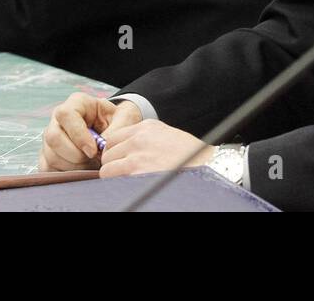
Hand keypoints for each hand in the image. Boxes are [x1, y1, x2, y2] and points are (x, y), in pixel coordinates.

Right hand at [38, 93, 141, 171]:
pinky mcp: (48, 154)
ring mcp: (51, 136)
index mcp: (77, 103)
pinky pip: (47, 168)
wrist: (114, 129)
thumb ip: (118, 128)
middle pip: (53, 137)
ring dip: (72, 166)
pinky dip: (65, 173)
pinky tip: (81, 170)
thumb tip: (103, 145)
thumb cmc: (118, 120)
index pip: (66, 115)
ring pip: (50, 155)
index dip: (78, 135)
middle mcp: (59, 118)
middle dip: (75, 155)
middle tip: (93, 159)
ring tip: (91, 163)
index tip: (93, 150)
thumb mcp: (125, 117)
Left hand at [97, 120, 213, 177]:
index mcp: (146, 128)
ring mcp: (136, 157)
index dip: (114, 150)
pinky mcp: (136, 174)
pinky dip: (118, 185)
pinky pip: (113, 181)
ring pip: (107, 168)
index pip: (113, 137)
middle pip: (107, 152)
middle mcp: (139, 139)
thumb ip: (146, 138)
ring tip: (127, 180)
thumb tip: (127, 150)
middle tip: (124, 171)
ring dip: (114, 175)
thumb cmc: (191, 155)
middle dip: (113, 163)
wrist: (206, 166)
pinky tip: (130, 185)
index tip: (119, 158)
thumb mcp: (167, 135)